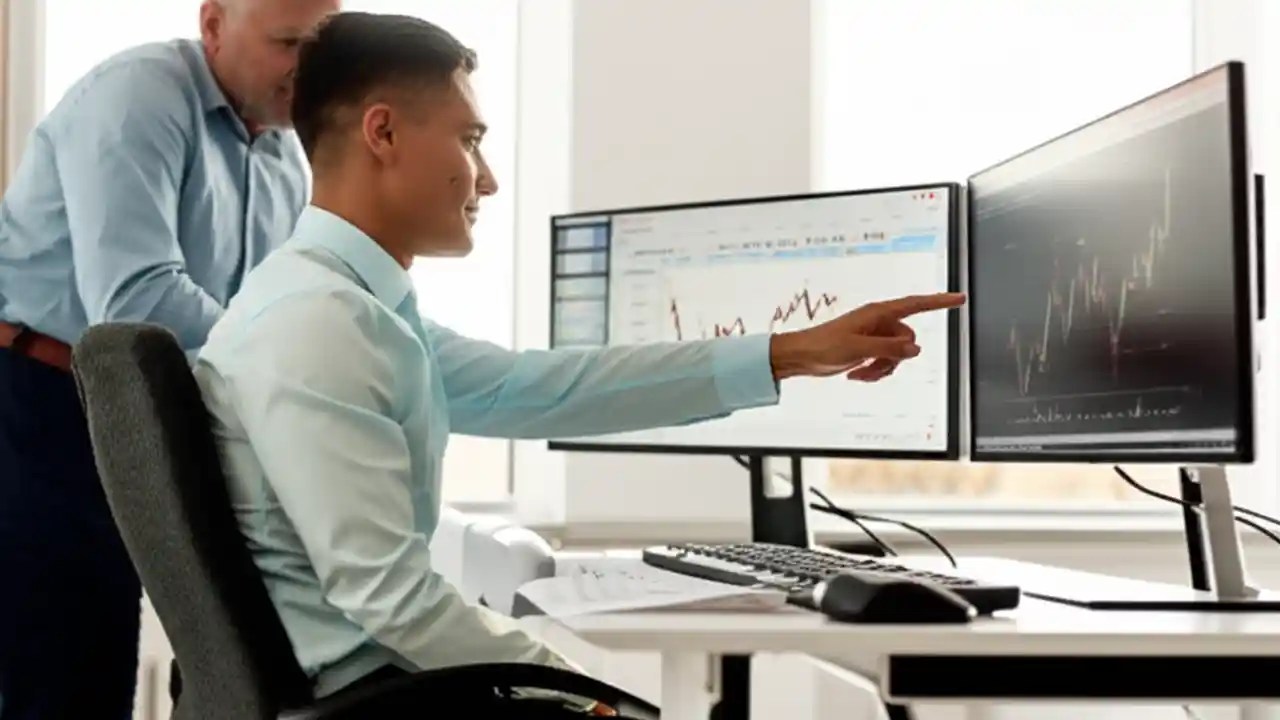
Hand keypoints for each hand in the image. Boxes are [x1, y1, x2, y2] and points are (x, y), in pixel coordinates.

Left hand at [769, 292, 965, 381]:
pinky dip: (875, 372)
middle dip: (895, 357)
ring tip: (861, 374)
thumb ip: (888, 348)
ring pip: (897, 354)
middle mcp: (878, 321)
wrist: (802, 356)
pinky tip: (857, 375)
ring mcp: (874, 336)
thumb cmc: (824, 345)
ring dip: (883, 368)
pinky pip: (885, 362)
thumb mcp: (858, 348)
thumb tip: (915, 348)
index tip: (959, 299)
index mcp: (877, 313)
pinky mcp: (868, 349)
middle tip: (871, 366)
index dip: (938, 302)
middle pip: (907, 338)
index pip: (916, 304)